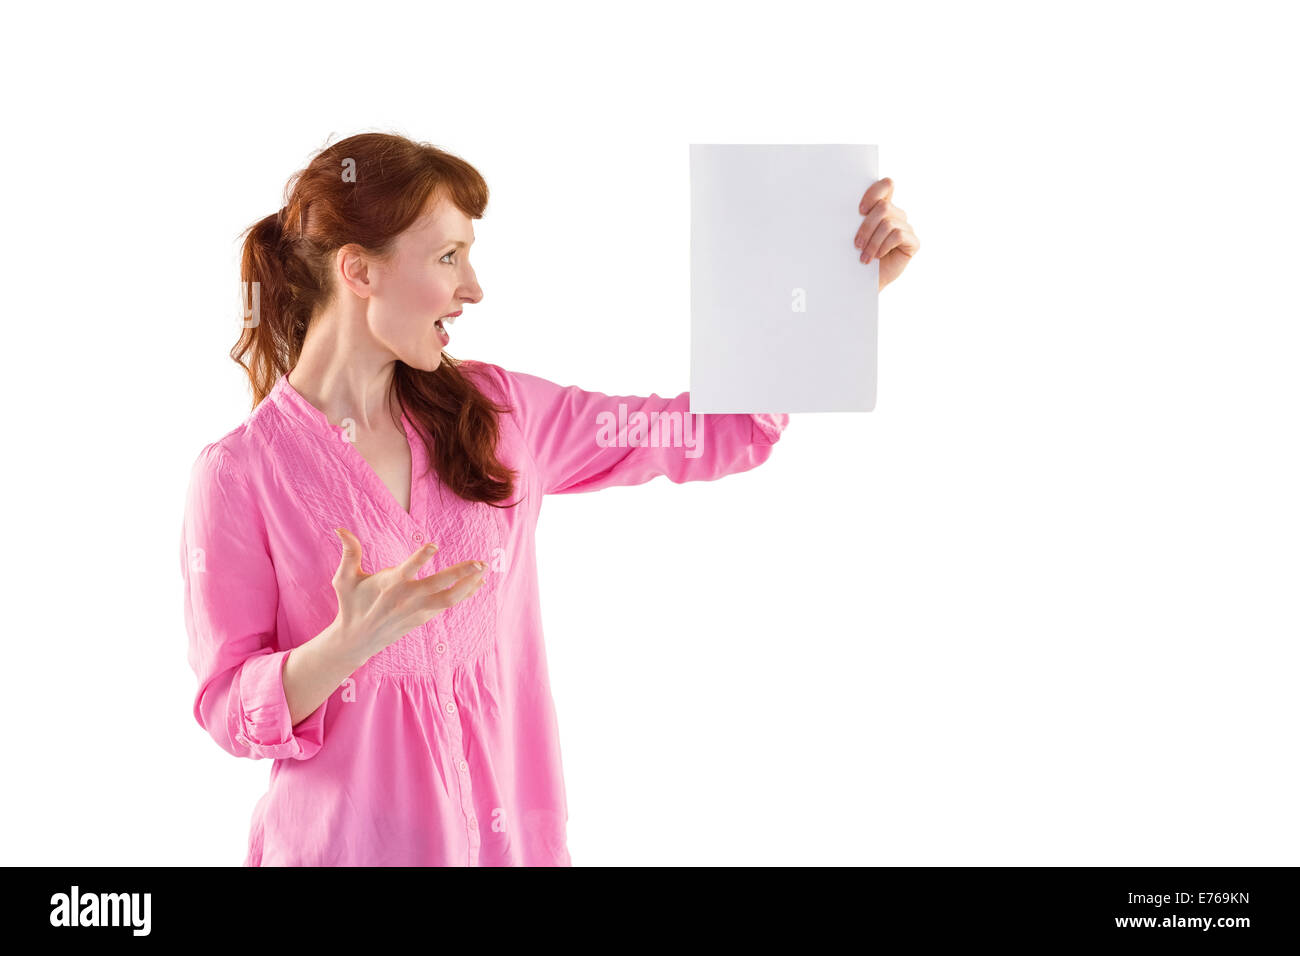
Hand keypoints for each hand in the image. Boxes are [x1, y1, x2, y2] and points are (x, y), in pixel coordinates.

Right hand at [329, 527, 486, 664]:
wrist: (357, 639)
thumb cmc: (352, 604)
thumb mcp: (345, 579)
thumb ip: (349, 553)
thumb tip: (340, 529)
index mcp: (390, 584)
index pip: (408, 569)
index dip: (421, 557)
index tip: (434, 545)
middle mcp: (408, 597)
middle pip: (438, 584)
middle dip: (461, 573)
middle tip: (480, 563)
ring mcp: (418, 609)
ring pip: (449, 598)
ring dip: (468, 586)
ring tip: (484, 573)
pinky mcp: (423, 617)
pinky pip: (448, 605)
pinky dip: (463, 594)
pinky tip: (476, 584)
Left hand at [854, 177, 919, 290]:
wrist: (862, 281)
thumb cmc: (855, 256)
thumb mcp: (853, 233)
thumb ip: (856, 217)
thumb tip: (844, 202)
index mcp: (883, 207)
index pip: (886, 185)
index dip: (874, 193)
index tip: (859, 210)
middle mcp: (897, 215)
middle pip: (883, 207)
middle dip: (866, 227)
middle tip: (856, 244)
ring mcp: (906, 228)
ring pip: (888, 223)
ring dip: (872, 241)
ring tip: (864, 257)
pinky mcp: (913, 242)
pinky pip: (899, 235)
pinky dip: (884, 246)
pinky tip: (878, 256)